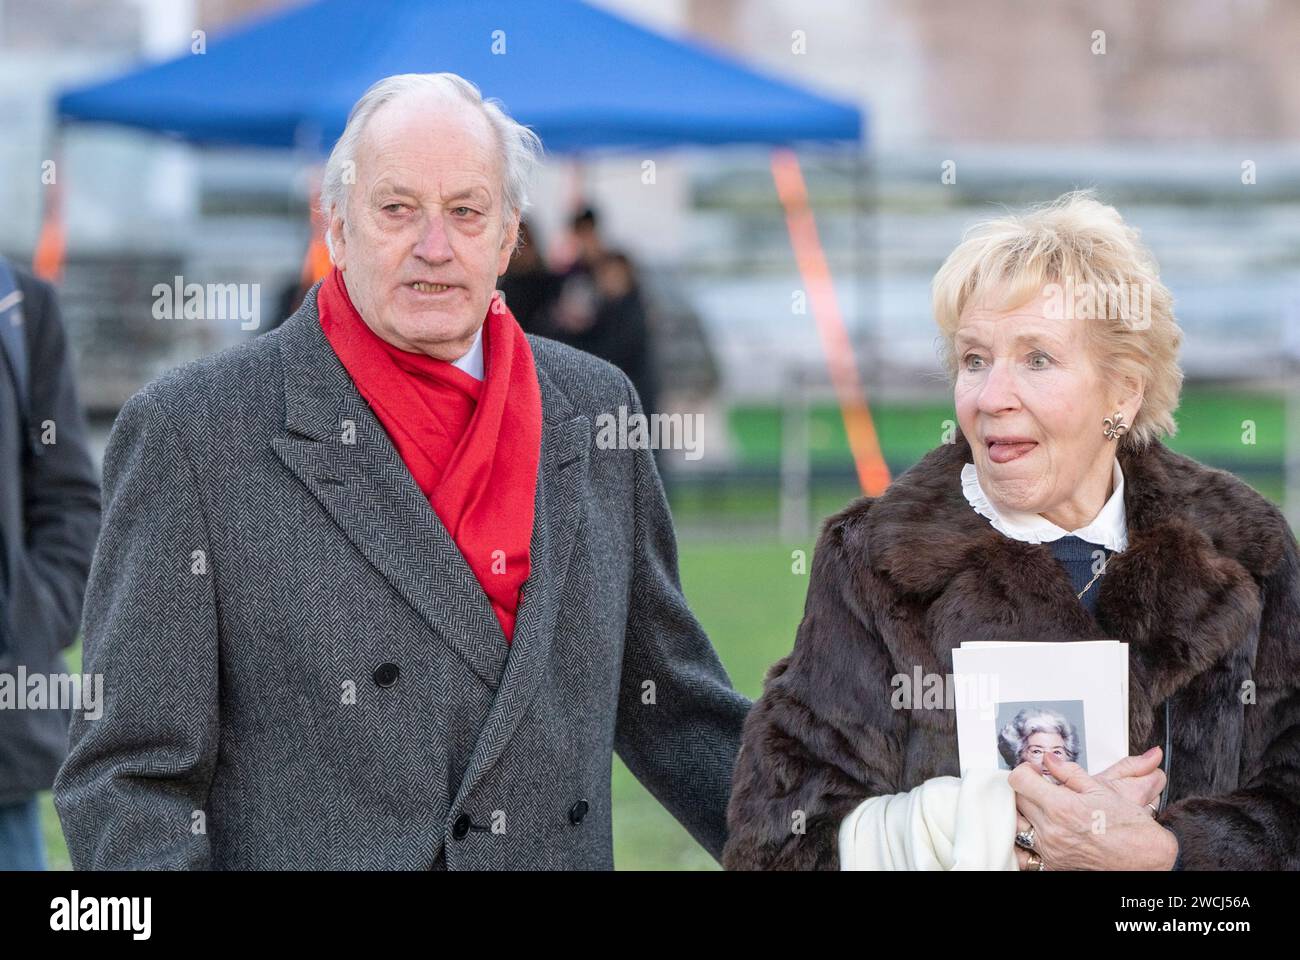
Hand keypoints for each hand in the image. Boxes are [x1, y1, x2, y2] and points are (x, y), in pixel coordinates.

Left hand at [1011, 749, 1177, 869]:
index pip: (1019, 780)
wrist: (1143, 857)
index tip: (1035, 770)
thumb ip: (1069, 773)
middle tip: (1042, 786)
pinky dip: (1027, 838)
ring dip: (1024, 812)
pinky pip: (1026, 850)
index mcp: (1061, 807)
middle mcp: (1052, 830)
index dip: (1026, 770)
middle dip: (1026, 789)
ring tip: (1042, 807)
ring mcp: (1050, 849)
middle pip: (1017, 800)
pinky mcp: (1053, 863)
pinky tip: (1039, 829)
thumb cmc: (1128, 825)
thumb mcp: (1101, 790)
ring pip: (1017, 824)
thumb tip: (1049, 760)